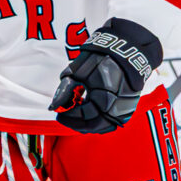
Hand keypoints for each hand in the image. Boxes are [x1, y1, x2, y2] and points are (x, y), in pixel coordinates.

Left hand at [49, 18, 161, 133]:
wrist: (126, 53)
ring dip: (86, 124)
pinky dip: (97, 121)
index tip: (58, 112)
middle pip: (92, 126)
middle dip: (75, 123)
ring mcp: (124, 110)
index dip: (68, 115)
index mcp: (105, 98)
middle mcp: (117, 108)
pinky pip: (110, 122)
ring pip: (102, 127)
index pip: (83, 115)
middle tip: (64, 116)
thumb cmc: (100, 59)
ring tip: (75, 115)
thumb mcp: (77, 73)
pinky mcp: (127, 109)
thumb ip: (65, 92)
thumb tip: (53, 107)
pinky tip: (87, 114)